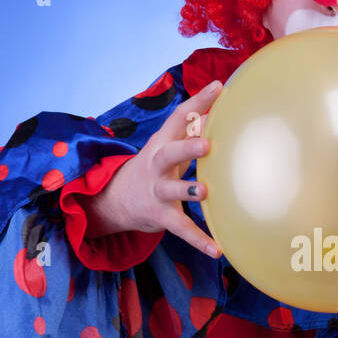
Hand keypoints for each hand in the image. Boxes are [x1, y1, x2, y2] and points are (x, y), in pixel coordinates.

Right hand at [84, 81, 223, 257]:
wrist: (117, 199)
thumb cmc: (155, 167)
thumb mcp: (168, 146)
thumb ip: (192, 130)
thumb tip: (221, 107)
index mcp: (162, 143)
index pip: (179, 118)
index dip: (198, 102)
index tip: (219, 88)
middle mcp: (157, 165)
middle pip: (169, 153)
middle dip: (186, 148)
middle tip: (207, 143)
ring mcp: (157, 191)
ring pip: (172, 190)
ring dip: (188, 190)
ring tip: (205, 192)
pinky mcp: (160, 215)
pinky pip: (181, 228)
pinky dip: (199, 240)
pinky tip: (217, 250)